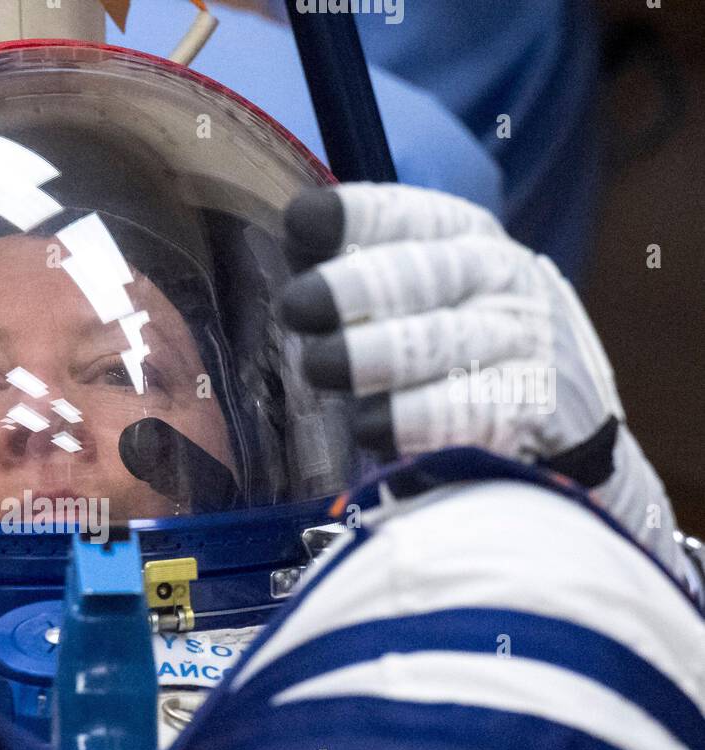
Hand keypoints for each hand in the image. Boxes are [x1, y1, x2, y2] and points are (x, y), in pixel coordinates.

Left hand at [278, 183, 692, 587]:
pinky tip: (370, 427)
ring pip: (445, 343)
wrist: (559, 401)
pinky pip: (468, 412)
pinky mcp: (525, 409)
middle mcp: (496, 278)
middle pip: (425, 275)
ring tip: (321, 367)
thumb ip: (353, 263)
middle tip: (298, 305)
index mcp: (461, 236)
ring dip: (376, 355)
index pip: (407, 216)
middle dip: (355, 288)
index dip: (353, 217)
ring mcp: (516, 343)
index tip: (302, 223)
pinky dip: (415, 420)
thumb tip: (298, 240)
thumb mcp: (413, 288)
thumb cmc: (454, 334)